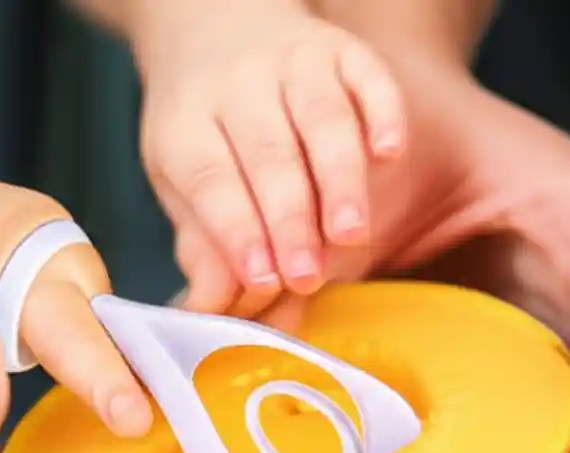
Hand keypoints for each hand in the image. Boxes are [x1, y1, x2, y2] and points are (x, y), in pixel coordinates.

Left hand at [130, 0, 404, 317]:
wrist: (214, 26)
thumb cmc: (201, 126)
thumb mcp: (179, 180)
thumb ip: (202, 242)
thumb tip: (214, 307)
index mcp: (186, 123)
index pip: (212, 180)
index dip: (238, 232)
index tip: (262, 279)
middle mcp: (238, 83)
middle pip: (269, 155)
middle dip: (290, 221)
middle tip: (308, 277)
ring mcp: (292, 60)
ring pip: (321, 119)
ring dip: (339, 180)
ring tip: (351, 235)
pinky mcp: (341, 48)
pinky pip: (368, 77)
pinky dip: (383, 114)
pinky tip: (390, 154)